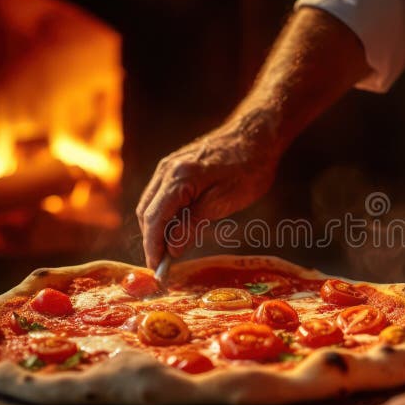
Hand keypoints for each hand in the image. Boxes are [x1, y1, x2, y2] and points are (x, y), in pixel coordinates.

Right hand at [137, 109, 281, 267]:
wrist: (257, 134)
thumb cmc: (248, 167)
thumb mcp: (224, 201)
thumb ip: (194, 224)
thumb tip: (172, 250)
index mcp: (178, 178)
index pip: (154, 219)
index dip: (153, 247)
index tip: (156, 270)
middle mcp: (167, 170)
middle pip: (147, 212)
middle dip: (151, 241)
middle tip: (163, 266)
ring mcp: (168, 166)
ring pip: (150, 204)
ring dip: (155, 229)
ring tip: (169, 252)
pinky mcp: (175, 166)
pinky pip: (160, 195)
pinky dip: (163, 215)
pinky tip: (175, 228)